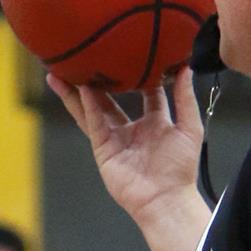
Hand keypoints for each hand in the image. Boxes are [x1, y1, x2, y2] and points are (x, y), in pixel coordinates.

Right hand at [46, 66, 202, 224]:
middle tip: (87, 58)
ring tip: (61, 71)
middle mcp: (131, 128)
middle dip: (97, 80)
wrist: (166, 198)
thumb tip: (186, 68)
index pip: (146, 92)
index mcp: (155, 122)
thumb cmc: (181, 168)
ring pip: (92, 109)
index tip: (136, 52)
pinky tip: (80, 88)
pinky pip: (93, 123)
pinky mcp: (102, 149)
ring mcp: (114, 139)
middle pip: (109, 99)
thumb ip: (185, 98)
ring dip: (76, 91)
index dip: (141, 73)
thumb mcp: (188, 127)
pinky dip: (87, 106)